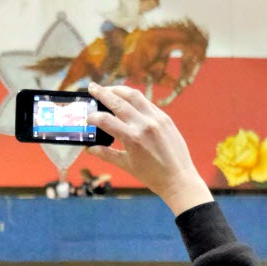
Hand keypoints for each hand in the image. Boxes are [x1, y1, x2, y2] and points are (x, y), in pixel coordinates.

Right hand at [86, 83, 211, 215]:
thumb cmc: (151, 175)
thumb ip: (106, 154)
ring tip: (108, 89)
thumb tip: (89, 148)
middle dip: (102, 92)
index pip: (106, 120)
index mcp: (132, 138)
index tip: (87, 117)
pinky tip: (127, 100)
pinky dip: (134, 99)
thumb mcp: (126, 165)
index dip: (93, 117)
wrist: (178, 178)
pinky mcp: (165, 118)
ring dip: (119, 90)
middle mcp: (144, 124)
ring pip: (134, 96)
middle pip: (118, 101)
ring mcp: (156, 119)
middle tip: (91, 87)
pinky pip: (147, 103)